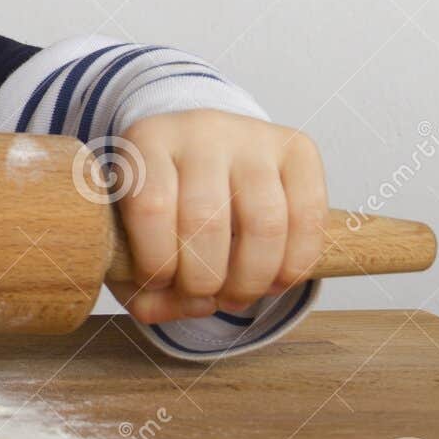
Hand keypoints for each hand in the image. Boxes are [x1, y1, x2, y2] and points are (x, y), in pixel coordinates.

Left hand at [104, 109, 327, 323]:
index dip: (157, 261)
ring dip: (250, 280)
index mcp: (146, 141)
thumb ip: (140, 282)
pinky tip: (273, 282)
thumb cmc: (163, 195)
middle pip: (207, 219)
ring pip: (264, 224)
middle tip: (202, 298)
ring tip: (235, 297)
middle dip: (204, 280)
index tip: (159, 284)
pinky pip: (308, 218)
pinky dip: (294, 266)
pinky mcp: (298, 148)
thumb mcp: (130, 229)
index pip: (151, 207)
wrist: (201, 145)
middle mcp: (200, 129)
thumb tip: (178, 309)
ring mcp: (253, 135)